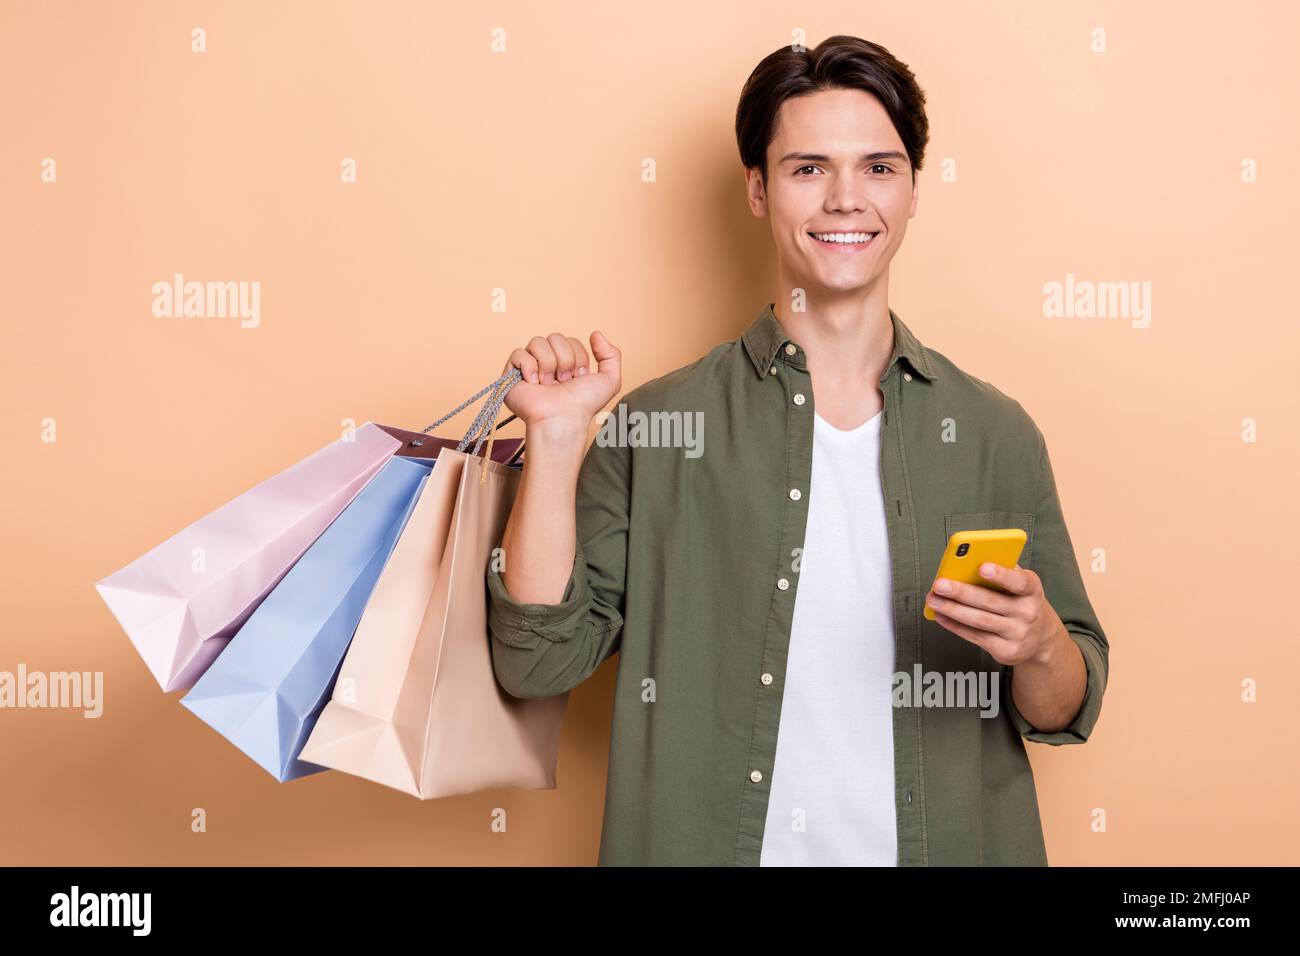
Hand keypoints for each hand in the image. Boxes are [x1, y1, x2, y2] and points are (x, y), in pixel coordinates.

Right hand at [501, 331, 621, 427]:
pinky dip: (529, 367)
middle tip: (563, 381)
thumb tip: (595, 333)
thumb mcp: (609, 380)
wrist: (564, 418)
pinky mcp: (511, 374)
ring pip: (537, 342)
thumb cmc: (584, 404)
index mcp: (565, 363)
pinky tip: (534, 383)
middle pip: (555, 337)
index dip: (578, 357)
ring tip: (549, 384)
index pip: (570, 340)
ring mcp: (529, 367)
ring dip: (548, 364)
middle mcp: (547, 363)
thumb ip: (611, 355)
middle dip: (564, 359)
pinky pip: (519, 353)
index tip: (578, 377)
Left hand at [924, 563, 1067, 666]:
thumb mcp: (1019, 584)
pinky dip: (955, 626)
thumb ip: (999, 570)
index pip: (1019, 582)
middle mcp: (1028, 613)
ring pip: (979, 620)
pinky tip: (941, 616)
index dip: (1001, 575)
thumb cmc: (1020, 600)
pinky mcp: (1007, 651)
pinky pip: (976, 637)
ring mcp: (1018, 634)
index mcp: (1032, 590)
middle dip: (961, 593)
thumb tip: (965, 560)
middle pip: (990, 601)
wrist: (1040, 637)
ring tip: (933, 600)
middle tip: (939, 585)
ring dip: (952, 610)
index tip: (982, 567)